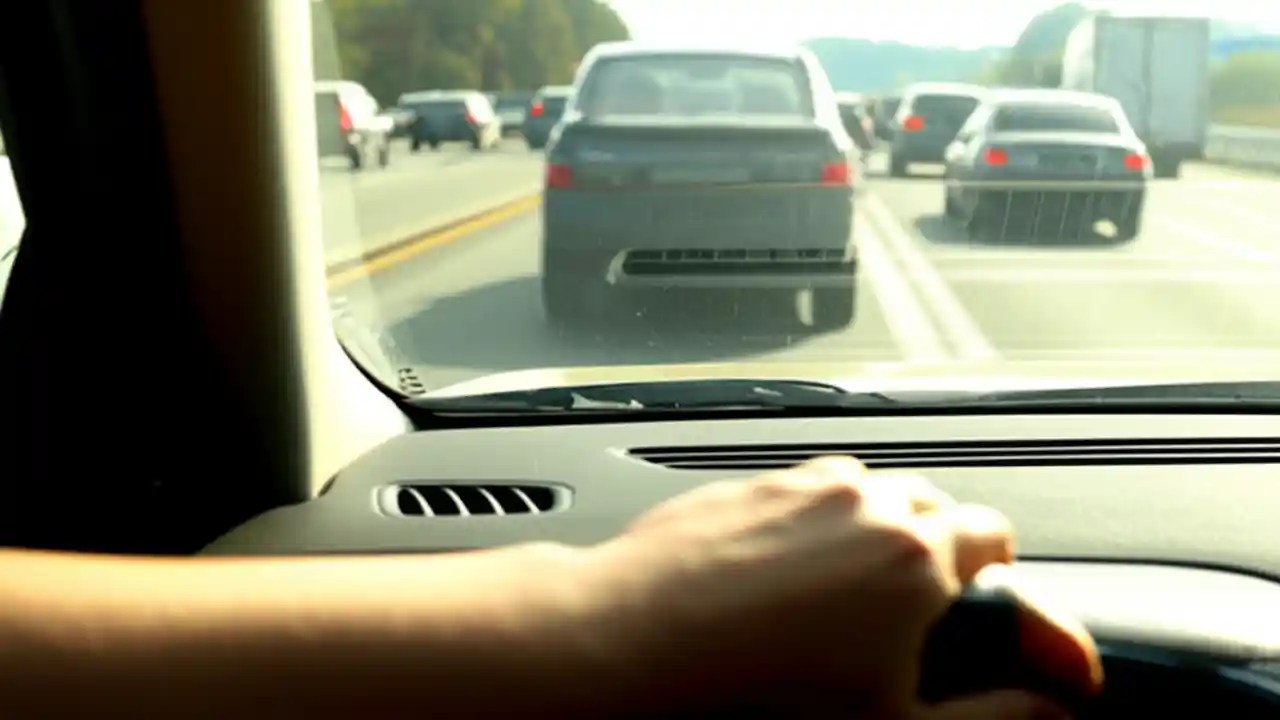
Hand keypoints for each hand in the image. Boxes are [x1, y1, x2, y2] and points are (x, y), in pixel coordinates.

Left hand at [587, 456, 1096, 717]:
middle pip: (936, 509)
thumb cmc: (749, 696)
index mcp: (916, 558)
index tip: (1003, 618)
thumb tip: (1049, 710)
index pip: (999, 541)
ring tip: (846, 600)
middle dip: (940, 557)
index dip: (1009, 586)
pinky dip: (816, 525)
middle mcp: (862, 503)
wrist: (627, 647)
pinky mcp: (744, 484)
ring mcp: (798, 486)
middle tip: (916, 619)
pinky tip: (784, 579)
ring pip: (868, 494)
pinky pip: (805, 493)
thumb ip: (992, 714)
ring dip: (876, 534)